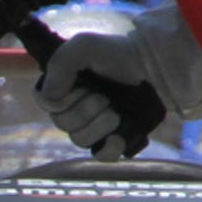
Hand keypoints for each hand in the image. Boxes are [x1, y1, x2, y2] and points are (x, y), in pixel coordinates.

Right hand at [35, 27, 166, 158]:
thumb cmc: (121, 53)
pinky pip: (101, 155)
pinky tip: (119, 136)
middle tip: (104, 97)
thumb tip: (48, 97)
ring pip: (79, 140)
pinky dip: (109, 148)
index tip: (82, 87)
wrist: (156, 66)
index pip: (45, 102)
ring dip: (98, 126)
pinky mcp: (114, 138)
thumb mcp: (86, 46)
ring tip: (117, 113)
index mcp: (65, 85)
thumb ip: (60, 64)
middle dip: (84, 111)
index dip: (60, 100)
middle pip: (62, 123)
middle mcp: (75, 106)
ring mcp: (94, 125)